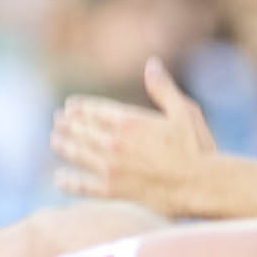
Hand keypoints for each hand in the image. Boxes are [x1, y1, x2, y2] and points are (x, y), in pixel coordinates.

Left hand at [50, 60, 218, 214]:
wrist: (202, 186)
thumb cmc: (198, 148)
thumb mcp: (184, 111)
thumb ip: (163, 88)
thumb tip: (151, 64)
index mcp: (130, 121)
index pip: (95, 111)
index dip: (80, 108)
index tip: (70, 106)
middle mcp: (115, 143)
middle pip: (82, 130)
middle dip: (67, 124)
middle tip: (58, 121)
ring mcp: (111, 168)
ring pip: (78, 154)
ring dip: (64, 146)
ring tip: (54, 141)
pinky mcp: (114, 192)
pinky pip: (83, 186)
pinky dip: (69, 181)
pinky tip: (60, 178)